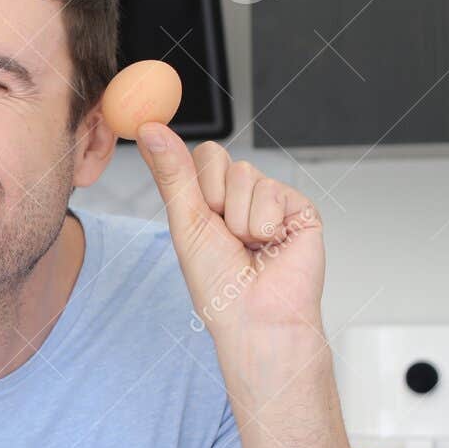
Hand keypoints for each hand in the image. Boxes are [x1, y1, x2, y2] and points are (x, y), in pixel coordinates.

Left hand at [136, 123, 325, 335]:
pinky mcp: (299, 206)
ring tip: (249, 246)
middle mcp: (239, 196)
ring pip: (246, 174)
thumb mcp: (185, 223)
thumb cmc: (218, 285)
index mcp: (208, 201)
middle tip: (224, 235)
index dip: (195, 183)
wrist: (256, 317)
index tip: (200, 213)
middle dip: (215, 199)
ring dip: (240, 218)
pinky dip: (266, 223)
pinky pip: (275, 190)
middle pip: (220, 158)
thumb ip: (171, 173)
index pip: (198, 158)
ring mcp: (271, 199)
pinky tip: (272, 245)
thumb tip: (148, 130)